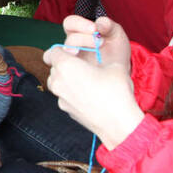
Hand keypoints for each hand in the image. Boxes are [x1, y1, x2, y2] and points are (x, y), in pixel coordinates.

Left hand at [42, 15, 143, 147]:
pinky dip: (71, 92)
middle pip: (54, 66)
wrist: (118, 122)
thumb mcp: (114, 65)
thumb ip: (102, 54)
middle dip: (66, 63)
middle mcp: (58, 81)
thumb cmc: (116, 91)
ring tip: (85, 78)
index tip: (78, 52)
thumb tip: (100, 51)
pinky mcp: (65, 109)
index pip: (54, 50)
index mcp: (66, 66)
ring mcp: (60, 97)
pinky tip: (88, 94)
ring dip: (66, 77)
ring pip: (56, 81)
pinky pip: (63, 95)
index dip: (66, 49)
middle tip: (84, 65)